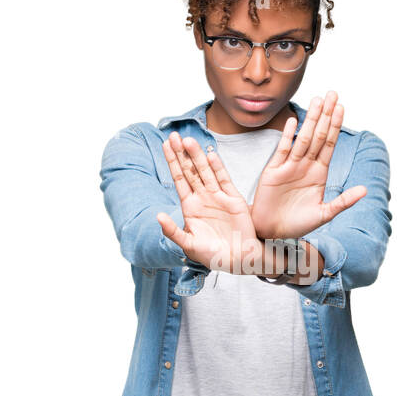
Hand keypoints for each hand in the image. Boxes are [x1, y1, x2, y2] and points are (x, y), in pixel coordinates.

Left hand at [156, 132, 264, 273]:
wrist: (238, 260)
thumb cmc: (213, 255)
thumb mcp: (188, 244)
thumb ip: (173, 231)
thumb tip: (157, 216)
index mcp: (190, 207)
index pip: (178, 179)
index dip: (172, 162)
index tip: (165, 145)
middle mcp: (202, 198)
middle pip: (190, 171)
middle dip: (181, 153)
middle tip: (174, 135)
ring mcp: (218, 196)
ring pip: (205, 171)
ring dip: (196, 156)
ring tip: (188, 140)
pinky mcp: (233, 199)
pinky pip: (224, 180)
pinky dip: (218, 168)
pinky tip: (210, 155)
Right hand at [249, 90, 365, 238]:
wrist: (271, 232)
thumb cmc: (297, 224)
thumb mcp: (324, 214)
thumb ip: (343, 201)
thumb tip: (365, 189)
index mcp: (319, 173)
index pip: (330, 144)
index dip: (336, 126)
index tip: (342, 107)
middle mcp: (306, 165)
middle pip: (319, 135)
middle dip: (326, 115)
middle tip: (332, 94)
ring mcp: (290, 166)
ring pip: (303, 138)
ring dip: (311, 119)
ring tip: (318, 100)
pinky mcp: (274, 170)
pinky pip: (283, 150)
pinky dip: (288, 136)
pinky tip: (293, 121)